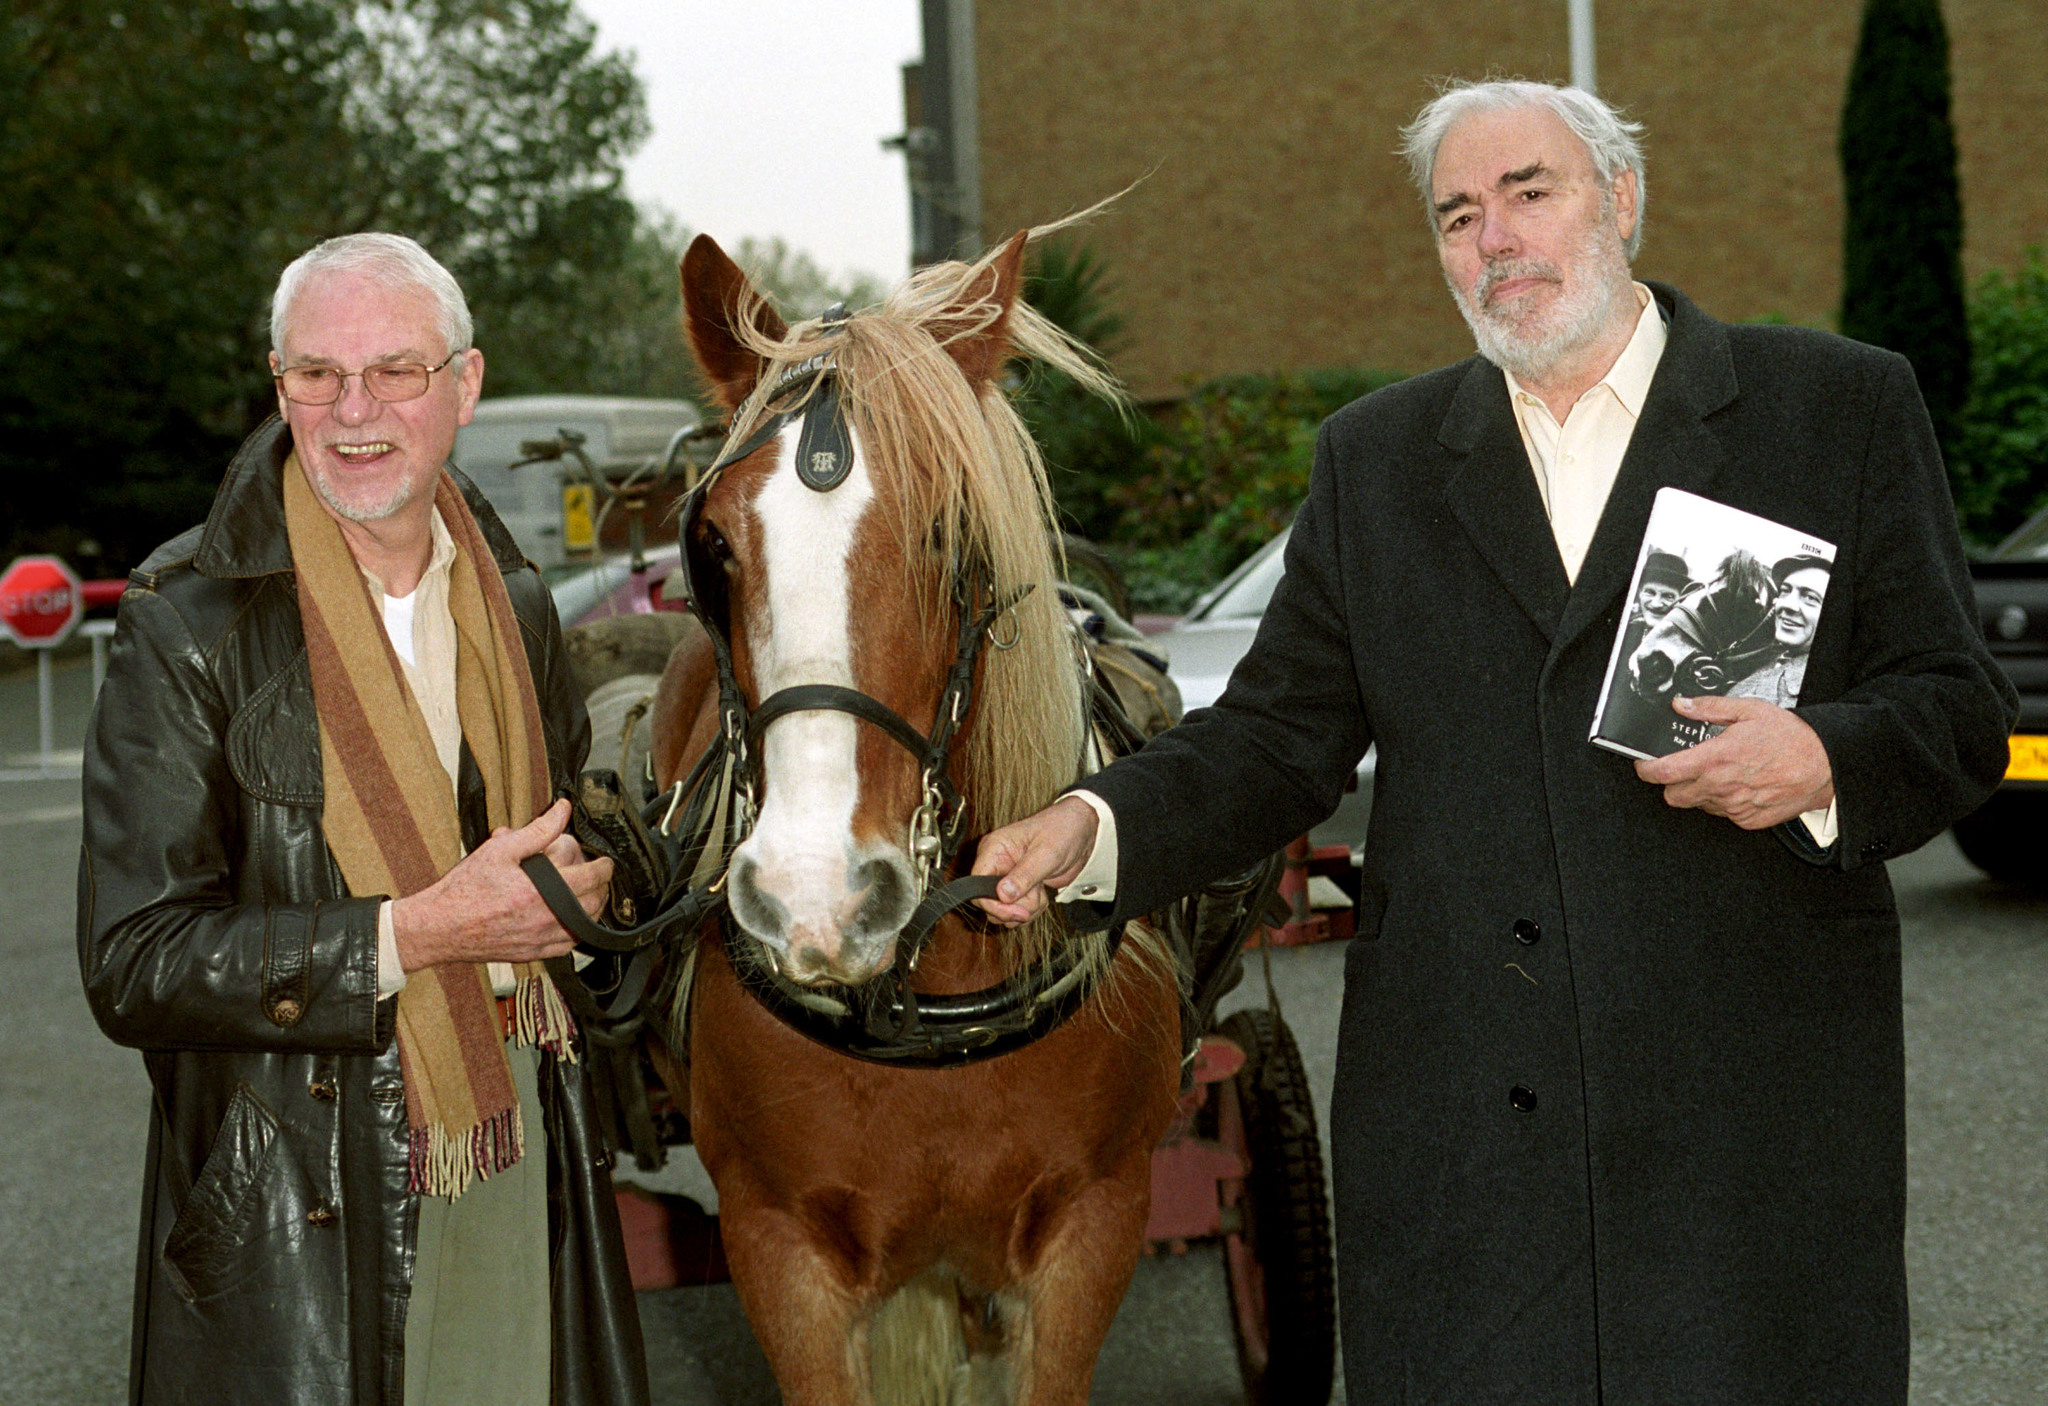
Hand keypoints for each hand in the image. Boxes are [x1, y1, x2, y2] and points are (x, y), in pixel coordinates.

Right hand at [392, 798, 613, 970]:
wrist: (440, 926)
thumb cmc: (465, 889)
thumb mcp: (500, 849)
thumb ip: (538, 830)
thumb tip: (562, 810)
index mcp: (541, 892)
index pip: (592, 878)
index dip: (604, 867)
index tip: (605, 861)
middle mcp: (546, 919)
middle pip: (595, 904)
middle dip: (602, 887)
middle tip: (597, 875)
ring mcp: (541, 941)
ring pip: (586, 927)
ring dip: (593, 909)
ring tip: (588, 894)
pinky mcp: (533, 954)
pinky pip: (569, 946)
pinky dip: (577, 932)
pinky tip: (571, 919)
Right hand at [970, 794, 1100, 926]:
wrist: (1083, 832)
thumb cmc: (1063, 829)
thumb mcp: (1046, 853)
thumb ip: (1024, 875)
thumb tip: (1003, 895)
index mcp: (994, 849)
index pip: (977, 883)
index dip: (993, 903)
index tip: (1016, 912)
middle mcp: (996, 864)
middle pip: (988, 901)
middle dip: (1012, 909)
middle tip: (1034, 903)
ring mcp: (1007, 877)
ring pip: (1002, 909)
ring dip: (1024, 910)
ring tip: (1041, 895)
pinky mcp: (1020, 887)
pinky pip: (1015, 909)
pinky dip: (1031, 910)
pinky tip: (1042, 896)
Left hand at [1633, 695, 1834, 829]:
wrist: (1827, 764)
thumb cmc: (1793, 738)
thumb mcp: (1748, 711)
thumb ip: (1709, 708)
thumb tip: (1683, 705)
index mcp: (1715, 760)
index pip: (1663, 773)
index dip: (1646, 770)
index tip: (1644, 764)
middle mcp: (1721, 787)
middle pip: (1673, 795)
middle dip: (1673, 782)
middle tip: (1686, 767)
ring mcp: (1734, 807)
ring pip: (1698, 805)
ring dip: (1700, 792)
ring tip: (1722, 772)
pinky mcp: (1748, 820)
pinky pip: (1723, 814)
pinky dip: (1724, 801)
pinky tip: (1740, 784)